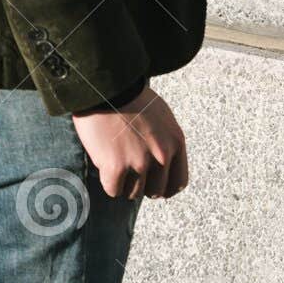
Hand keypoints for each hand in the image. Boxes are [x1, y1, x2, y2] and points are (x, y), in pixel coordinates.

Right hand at [71, 84, 188, 200]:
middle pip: (155, 192)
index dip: (164, 187)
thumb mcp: (163, 119)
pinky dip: (108, 181)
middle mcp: (162, 155)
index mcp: (176, 143)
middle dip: (142, 185)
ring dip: (124, 182)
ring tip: (116, 160)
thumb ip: (166, 143)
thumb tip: (163, 166)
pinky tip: (105, 162)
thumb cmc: (133, 100)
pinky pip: (113, 190)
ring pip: (133, 193)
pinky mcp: (116, 167)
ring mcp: (140, 163)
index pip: (178, 183)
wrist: (108, 89)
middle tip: (129, 170)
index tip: (153, 183)